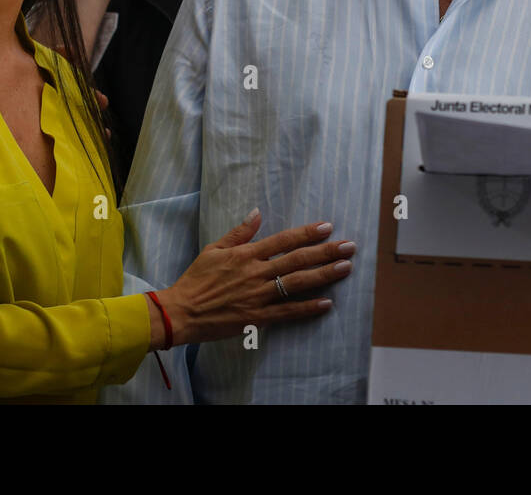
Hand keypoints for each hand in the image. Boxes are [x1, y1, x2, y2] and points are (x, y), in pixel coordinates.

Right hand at [157, 212, 353, 345]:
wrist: (181, 312)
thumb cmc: (196, 279)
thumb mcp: (214, 248)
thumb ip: (239, 232)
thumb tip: (258, 212)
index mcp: (247, 254)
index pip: (284, 240)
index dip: (307, 233)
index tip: (328, 227)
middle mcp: (257, 273)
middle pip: (298, 259)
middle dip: (326, 252)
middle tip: (350, 246)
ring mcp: (259, 296)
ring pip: (298, 283)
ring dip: (324, 275)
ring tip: (346, 267)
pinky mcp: (258, 317)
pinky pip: (288, 312)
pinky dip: (308, 308)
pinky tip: (327, 303)